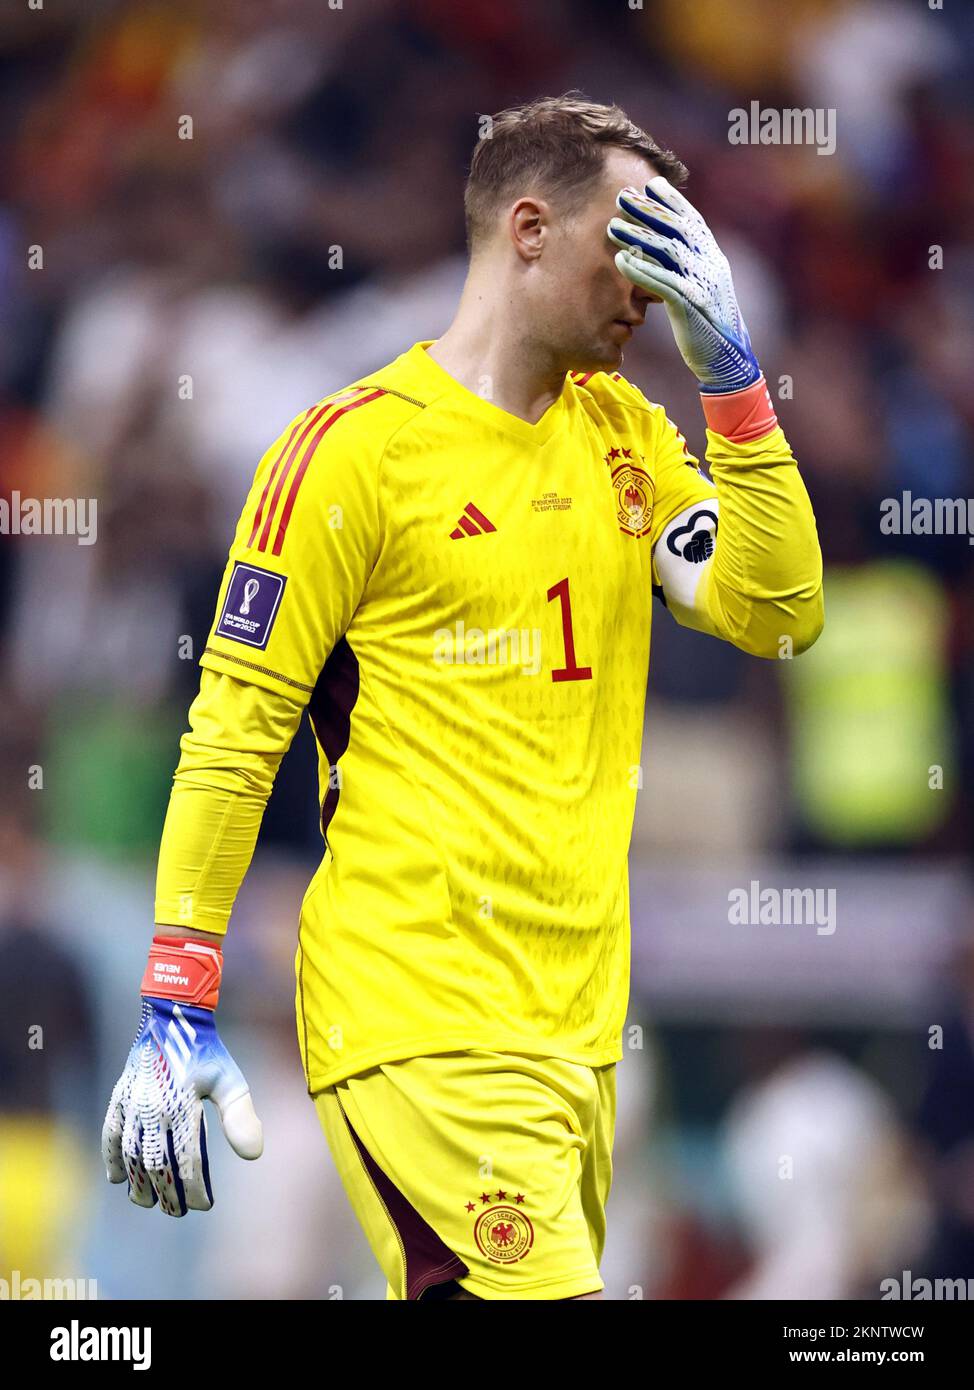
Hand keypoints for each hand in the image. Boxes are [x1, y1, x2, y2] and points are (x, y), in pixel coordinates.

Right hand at [102, 938, 261, 1216]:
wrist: (173, 1016)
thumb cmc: (207, 1051)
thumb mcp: (229, 1079)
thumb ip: (240, 1116)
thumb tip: (254, 1155)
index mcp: (182, 1106)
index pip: (187, 1162)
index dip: (195, 1189)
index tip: (205, 1204)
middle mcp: (153, 1109)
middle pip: (156, 1166)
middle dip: (167, 1194)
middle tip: (178, 1211)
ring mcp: (133, 1104)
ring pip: (130, 1156)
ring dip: (138, 1184)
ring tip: (149, 1202)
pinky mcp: (119, 1097)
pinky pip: (110, 1134)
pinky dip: (111, 1158)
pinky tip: (117, 1178)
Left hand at [607, 176, 760, 393]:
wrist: (725, 359)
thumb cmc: (706, 326)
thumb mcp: (697, 289)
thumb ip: (685, 268)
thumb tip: (663, 249)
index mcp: (712, 258)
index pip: (691, 221)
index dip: (672, 201)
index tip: (651, 184)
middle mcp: (710, 264)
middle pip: (677, 228)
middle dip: (648, 211)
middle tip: (622, 196)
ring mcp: (702, 283)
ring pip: (668, 251)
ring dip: (638, 237)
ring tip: (612, 227)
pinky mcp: (691, 304)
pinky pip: (663, 282)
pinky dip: (640, 270)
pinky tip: (620, 262)